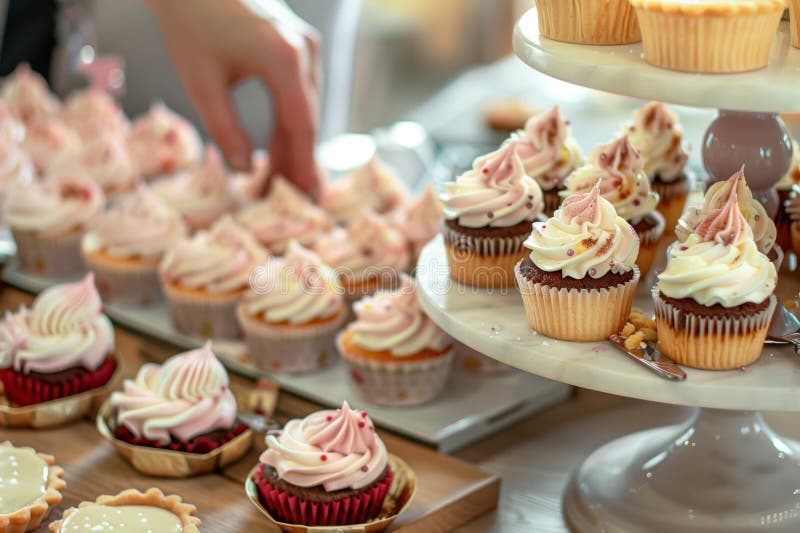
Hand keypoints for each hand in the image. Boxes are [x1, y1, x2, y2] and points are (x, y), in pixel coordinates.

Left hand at [145, 0, 323, 197]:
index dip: (304, 165)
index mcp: (284, 59)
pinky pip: (299, 93)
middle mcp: (305, 51)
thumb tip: (246, 170)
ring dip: (293, 145)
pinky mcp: (298, 45)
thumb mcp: (202, 84)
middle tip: (298, 200)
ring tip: (282, 182)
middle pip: (308, 118)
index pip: (301, 124)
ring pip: (305, 108)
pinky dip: (289, 122)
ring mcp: (306, 46)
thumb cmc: (189, 24)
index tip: (307, 197)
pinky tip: (278, 150)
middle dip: (299, 161)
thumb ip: (226, 130)